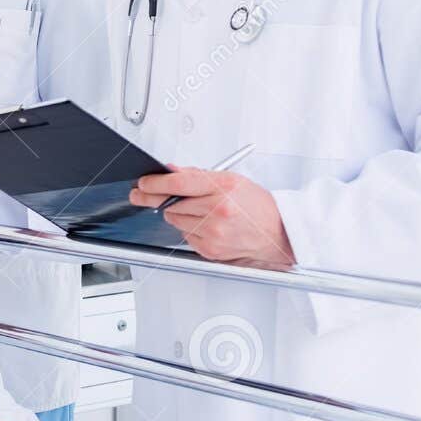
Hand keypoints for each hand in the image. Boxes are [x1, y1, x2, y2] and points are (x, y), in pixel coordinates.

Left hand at [129, 168, 295, 267]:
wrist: (279, 233)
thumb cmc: (257, 205)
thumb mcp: (232, 180)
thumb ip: (197, 175)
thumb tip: (170, 171)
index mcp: (224, 188)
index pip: (178, 183)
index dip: (155, 183)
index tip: (143, 183)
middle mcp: (218, 210)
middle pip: (170, 203)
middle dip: (157, 198)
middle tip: (141, 194)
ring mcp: (213, 232)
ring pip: (174, 220)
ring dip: (177, 213)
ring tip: (197, 210)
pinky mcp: (210, 249)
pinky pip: (185, 235)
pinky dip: (189, 228)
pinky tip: (206, 224)